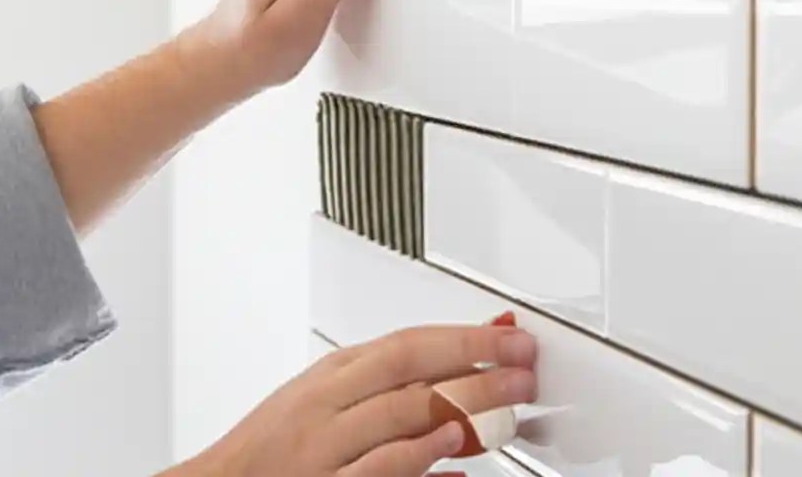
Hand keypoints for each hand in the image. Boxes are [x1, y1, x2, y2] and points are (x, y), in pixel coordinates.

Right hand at [167, 323, 538, 476]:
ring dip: (461, 414)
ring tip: (505, 413)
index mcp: (332, 376)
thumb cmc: (278, 444)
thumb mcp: (331, 393)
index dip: (467, 338)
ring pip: (398, 422)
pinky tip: (453, 464)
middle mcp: (326, 409)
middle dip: (475, 371)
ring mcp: (323, 454)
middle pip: (410, 377)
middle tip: (523, 373)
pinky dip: (418, 466)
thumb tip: (478, 337)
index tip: (513, 337)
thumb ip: (400, 372)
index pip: (407, 343)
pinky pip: (377, 475)